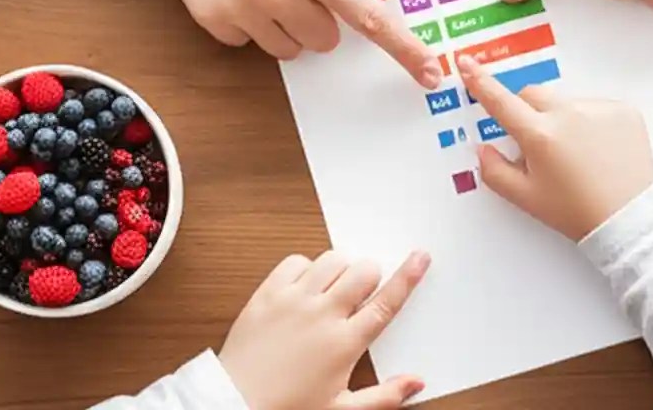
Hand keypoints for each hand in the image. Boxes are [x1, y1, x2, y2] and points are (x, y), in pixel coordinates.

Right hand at [125, 0, 442, 88]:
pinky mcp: (214, 21)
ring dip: (291, 24)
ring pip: (292, 48)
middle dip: (324, 17)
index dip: (404, 48)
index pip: (368, 17)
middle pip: (328, 40)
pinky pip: (253, 43)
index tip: (430, 73)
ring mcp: (242, 10)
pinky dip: (253, 23)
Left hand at [219, 250, 431, 409]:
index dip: (408, 276)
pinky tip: (304, 287)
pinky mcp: (267, 294)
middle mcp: (322, 315)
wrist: (233, 403)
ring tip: (333, 289)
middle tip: (361, 291)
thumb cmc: (285, 409)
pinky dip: (305, 267)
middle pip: (363, 271)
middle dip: (370, 274)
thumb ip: (384, 397)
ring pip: (332, 259)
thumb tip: (416, 383)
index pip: (386, 302)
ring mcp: (293, 301)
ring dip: (340, 268)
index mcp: (344, 343)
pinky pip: (295, 261)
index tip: (420, 257)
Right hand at [457, 55, 652, 239]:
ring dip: (562, 119)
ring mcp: (599, 109)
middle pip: (533, 96)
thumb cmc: (576, 212)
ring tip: (577, 156)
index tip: (467, 64)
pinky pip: (595, 106)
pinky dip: (591, 122)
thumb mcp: (526, 198)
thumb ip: (494, 171)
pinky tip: (599, 151)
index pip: (500, 101)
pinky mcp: (623, 111)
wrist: (629, 220)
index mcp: (540, 135)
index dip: (480, 82)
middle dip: (527, 112)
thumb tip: (484, 148)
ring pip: (565, 102)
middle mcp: (568, 113)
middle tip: (539, 146)